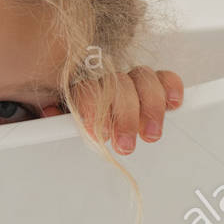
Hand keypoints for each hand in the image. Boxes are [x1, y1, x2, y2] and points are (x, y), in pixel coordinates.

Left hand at [59, 67, 183, 155]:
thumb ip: (55, 113)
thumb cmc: (73, 116)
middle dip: (125, 117)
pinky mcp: (152, 87)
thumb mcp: (58, 116)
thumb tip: (50, 112)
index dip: (93, 108)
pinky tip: (173, 104)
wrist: (85, 111)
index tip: (99, 133)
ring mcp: (130, 81)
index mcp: (82, 85)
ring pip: (143, 78)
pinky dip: (170, 87)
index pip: (88, 89)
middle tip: (125, 145)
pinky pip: (164, 78)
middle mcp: (107, 79)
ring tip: (150, 134)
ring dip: (150, 108)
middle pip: (119, 84)